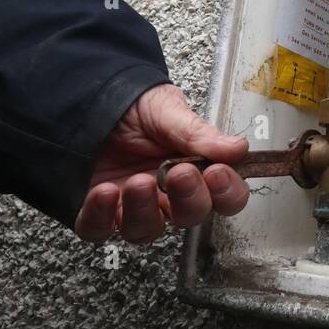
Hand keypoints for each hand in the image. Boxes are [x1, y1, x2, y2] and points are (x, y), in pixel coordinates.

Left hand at [75, 84, 250, 242]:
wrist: (90, 97)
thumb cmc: (133, 105)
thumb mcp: (167, 110)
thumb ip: (199, 133)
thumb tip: (237, 148)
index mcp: (195, 169)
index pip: (225, 197)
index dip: (227, 192)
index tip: (218, 172)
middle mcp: (167, 194)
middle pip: (190, 217)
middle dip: (188, 198)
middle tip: (180, 173)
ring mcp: (131, 205)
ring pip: (146, 230)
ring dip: (144, 210)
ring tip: (138, 181)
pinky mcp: (96, 210)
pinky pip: (98, 229)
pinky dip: (101, 216)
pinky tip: (105, 191)